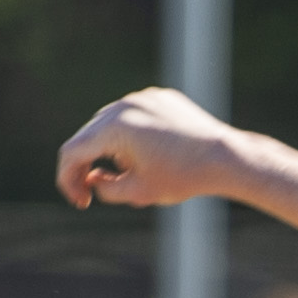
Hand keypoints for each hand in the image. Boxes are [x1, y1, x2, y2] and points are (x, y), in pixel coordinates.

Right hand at [55, 87, 248, 211]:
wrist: (227, 158)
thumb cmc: (185, 177)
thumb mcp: (139, 193)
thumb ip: (105, 188)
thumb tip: (92, 179)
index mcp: (114, 127)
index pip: (73, 152)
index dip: (69, 179)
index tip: (80, 201)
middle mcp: (124, 105)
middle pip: (90, 136)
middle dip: (90, 165)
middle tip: (98, 192)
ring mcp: (143, 96)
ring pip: (112, 125)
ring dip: (113, 151)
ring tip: (140, 171)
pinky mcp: (161, 97)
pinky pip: (136, 116)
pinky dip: (135, 136)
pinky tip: (157, 154)